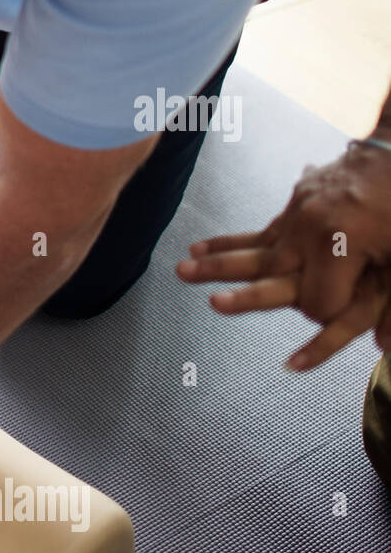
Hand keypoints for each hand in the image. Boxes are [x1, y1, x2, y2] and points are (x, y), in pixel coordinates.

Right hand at [177, 141, 390, 333]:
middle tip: (212, 303)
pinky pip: (259, 231)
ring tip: (183, 270)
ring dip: (216, 262)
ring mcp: (298, 215)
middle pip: (269, 274)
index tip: (342, 315)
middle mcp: (309, 230)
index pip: (318, 303)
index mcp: (340, 245)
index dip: (329, 319)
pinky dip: (229, 241)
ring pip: (253, 249)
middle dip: (241, 296)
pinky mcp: (293, 205)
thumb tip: (385, 347)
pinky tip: (199, 247)